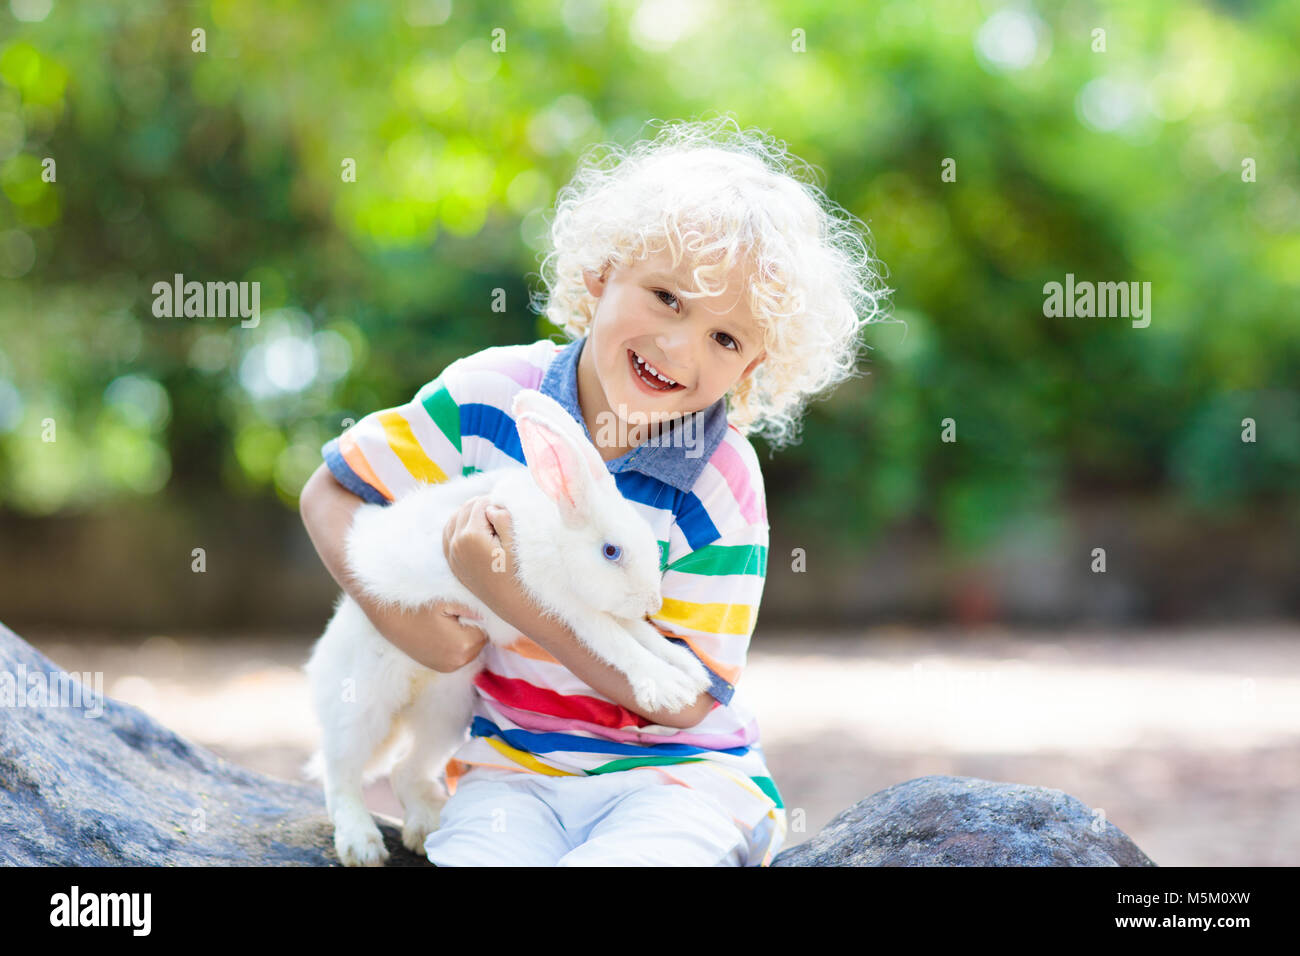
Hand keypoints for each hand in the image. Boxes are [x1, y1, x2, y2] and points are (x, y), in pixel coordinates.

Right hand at [423, 601, 488, 670]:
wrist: (395, 624)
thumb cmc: (421, 611)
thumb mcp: (447, 603)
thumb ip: (471, 609)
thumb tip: (488, 616)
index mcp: (464, 643)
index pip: (486, 632)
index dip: (477, 621)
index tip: (462, 615)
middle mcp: (460, 660)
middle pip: (481, 644)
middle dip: (474, 632)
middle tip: (455, 621)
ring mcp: (451, 667)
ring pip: (473, 652)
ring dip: (468, 642)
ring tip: (449, 630)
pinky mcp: (443, 669)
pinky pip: (462, 659)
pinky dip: (458, 649)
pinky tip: (445, 639)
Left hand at [442, 496, 517, 617]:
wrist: (509, 602)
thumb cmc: (517, 572)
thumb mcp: (514, 542)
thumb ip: (503, 518)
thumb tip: (491, 508)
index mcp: (471, 536)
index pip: (479, 504)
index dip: (494, 503)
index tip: (505, 510)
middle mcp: (456, 543)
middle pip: (465, 509)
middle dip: (481, 506)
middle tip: (498, 513)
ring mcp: (451, 553)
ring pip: (453, 519)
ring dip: (469, 514)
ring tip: (486, 519)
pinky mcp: (452, 562)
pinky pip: (447, 535)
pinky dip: (456, 526)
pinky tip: (471, 528)